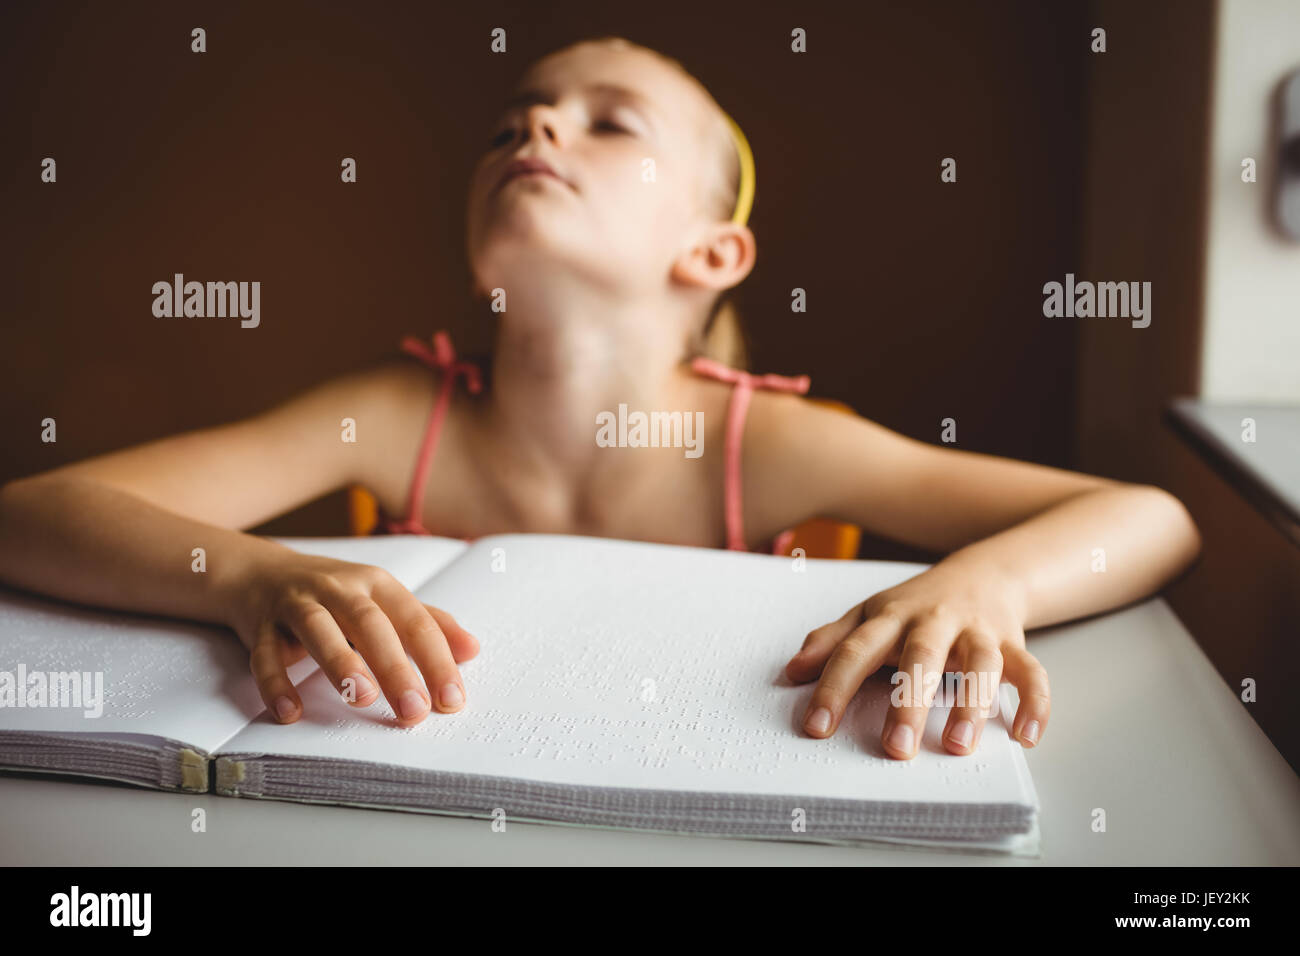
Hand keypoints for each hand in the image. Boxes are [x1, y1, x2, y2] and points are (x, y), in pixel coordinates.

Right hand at [224, 551, 478, 725]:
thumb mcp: (383, 602)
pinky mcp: (260, 623)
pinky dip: (275, 682)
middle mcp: (339, 588)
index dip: (437, 660)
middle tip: (414, 710)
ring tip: (361, 698)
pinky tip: (290, 711)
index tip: (452, 700)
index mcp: (378, 585)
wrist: (260, 572)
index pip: (416, 621)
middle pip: (370, 623)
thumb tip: (472, 649)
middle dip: (395, 667)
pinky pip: (265, 652)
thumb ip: (426, 624)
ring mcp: (297, 602)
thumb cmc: (336, 595)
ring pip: (318, 628)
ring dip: (341, 662)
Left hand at [785, 561, 1048, 758]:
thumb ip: (831, 641)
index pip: (856, 650)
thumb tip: (791, 672)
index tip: (816, 729)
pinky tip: (1026, 737)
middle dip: (908, 702)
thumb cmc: (916, 605)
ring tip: (956, 746)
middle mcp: (935, 621)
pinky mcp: (1014, 643)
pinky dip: (1035, 703)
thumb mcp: (868, 615)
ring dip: (971, 704)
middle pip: (920, 657)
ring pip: (980, 663)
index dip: (834, 687)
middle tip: (895, 749)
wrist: (982, 573)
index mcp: (891, 617)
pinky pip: (1032, 672)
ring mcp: (978, 631)